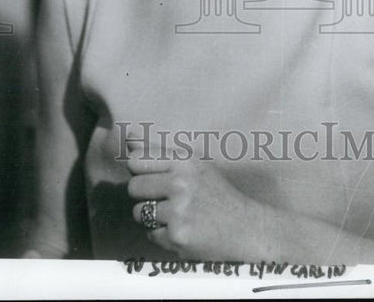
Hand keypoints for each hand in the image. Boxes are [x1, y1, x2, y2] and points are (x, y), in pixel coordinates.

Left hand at [126, 138, 255, 259]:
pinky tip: (183, 229)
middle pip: (133, 187)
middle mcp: (180, 182)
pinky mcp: (177, 236)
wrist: (244, 228)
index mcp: (183, 161)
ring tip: (175, 215)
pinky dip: (162, 235)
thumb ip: (159, 151)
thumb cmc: (215, 194)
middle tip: (165, 199)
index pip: (136, 160)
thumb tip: (129, 137)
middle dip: (144, 196)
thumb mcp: (193, 165)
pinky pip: (150, 234)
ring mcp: (178, 210)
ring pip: (138, 212)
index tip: (153, 177)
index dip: (140, 171)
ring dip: (152, 217)